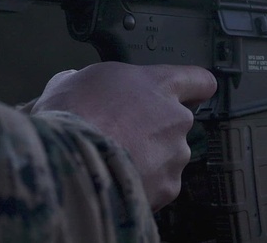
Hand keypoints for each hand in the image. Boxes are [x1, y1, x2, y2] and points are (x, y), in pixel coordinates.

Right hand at [29, 61, 216, 209]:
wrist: (67, 162)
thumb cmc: (72, 117)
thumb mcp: (73, 81)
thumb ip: (93, 82)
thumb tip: (76, 83)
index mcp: (159, 85)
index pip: (199, 80)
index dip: (194, 88)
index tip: (191, 94)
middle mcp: (176, 118)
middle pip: (176, 123)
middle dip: (154, 131)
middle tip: (122, 137)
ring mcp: (175, 154)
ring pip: (168, 157)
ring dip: (148, 160)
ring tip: (113, 163)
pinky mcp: (168, 187)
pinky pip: (159, 186)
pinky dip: (143, 187)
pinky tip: (116, 183)